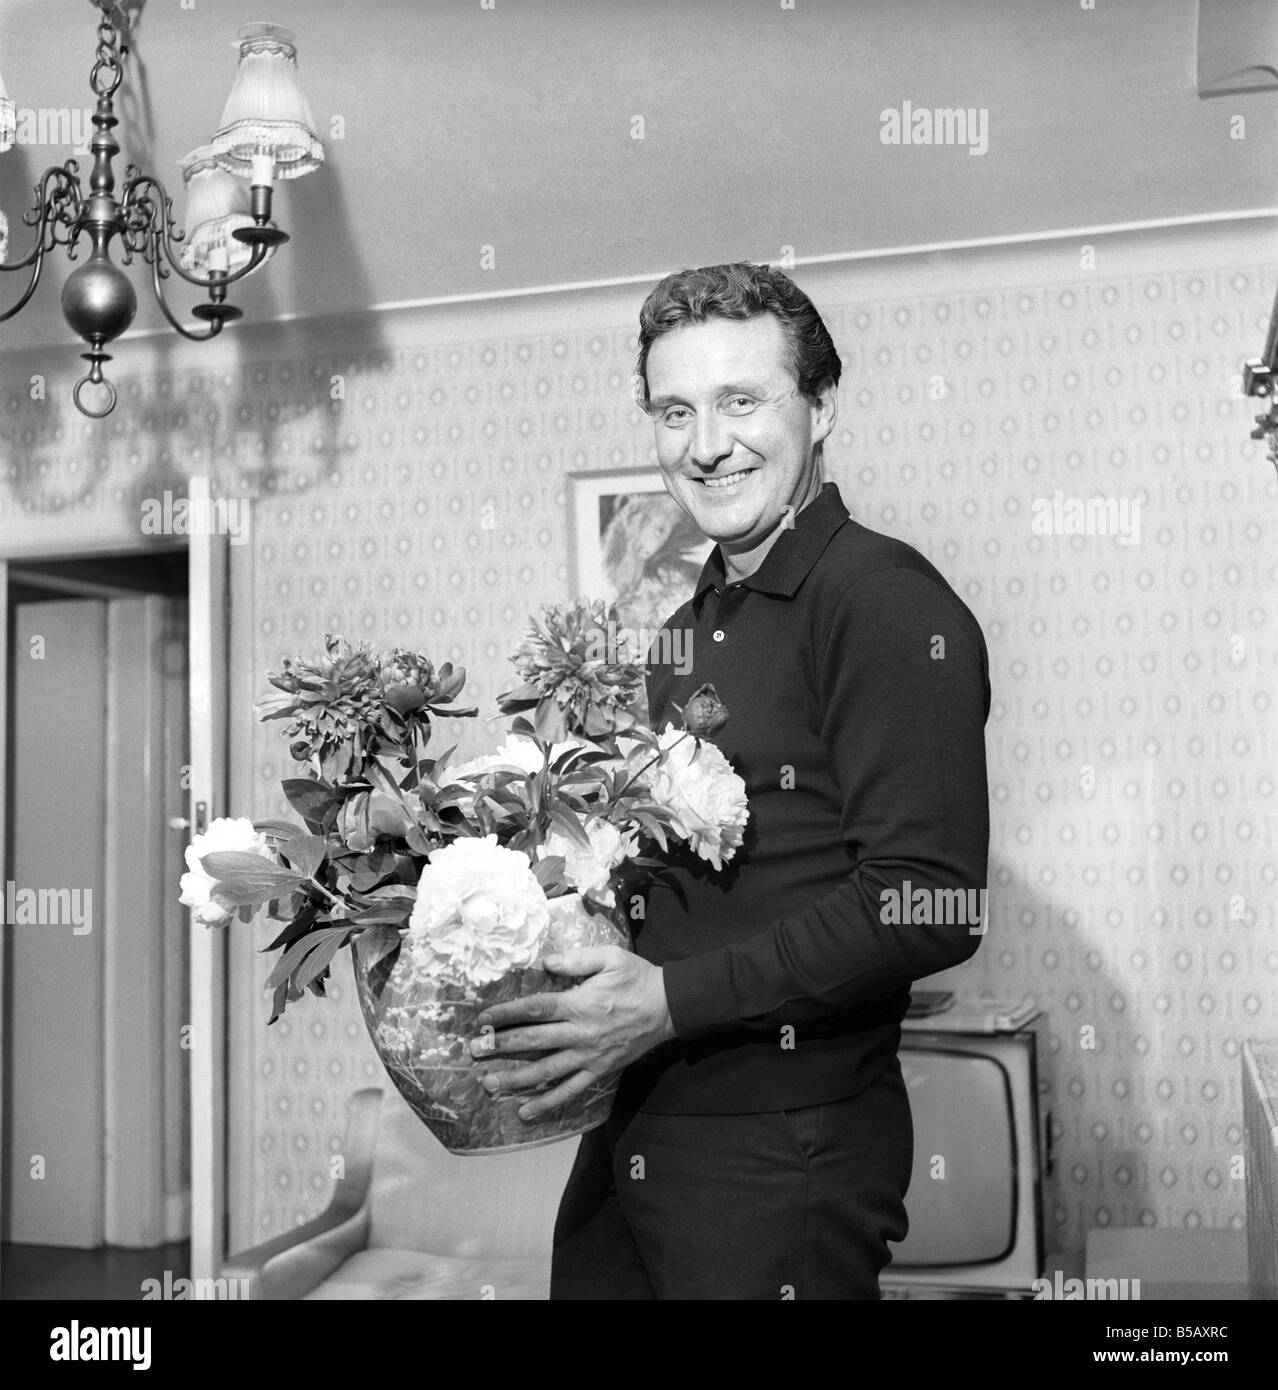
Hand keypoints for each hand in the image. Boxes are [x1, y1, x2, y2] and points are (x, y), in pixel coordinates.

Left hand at [469, 947, 675, 1121]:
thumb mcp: (609, 957)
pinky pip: (570, 1091)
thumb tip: (545, 963)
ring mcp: (588, 1056)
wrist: (668, 1007)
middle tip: (474, 1051)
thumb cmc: (637, 978)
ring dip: (516, 1079)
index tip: (484, 1017)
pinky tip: (525, 1112)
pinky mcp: (598, 1070)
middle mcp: (580, 1033)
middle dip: (501, 1047)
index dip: (507, 1013)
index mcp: (580, 1003)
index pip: (535, 1009)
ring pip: (546, 1071)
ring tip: (490, 1084)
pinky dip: (547, 1103)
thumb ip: (575, 959)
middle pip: (533, 1041)